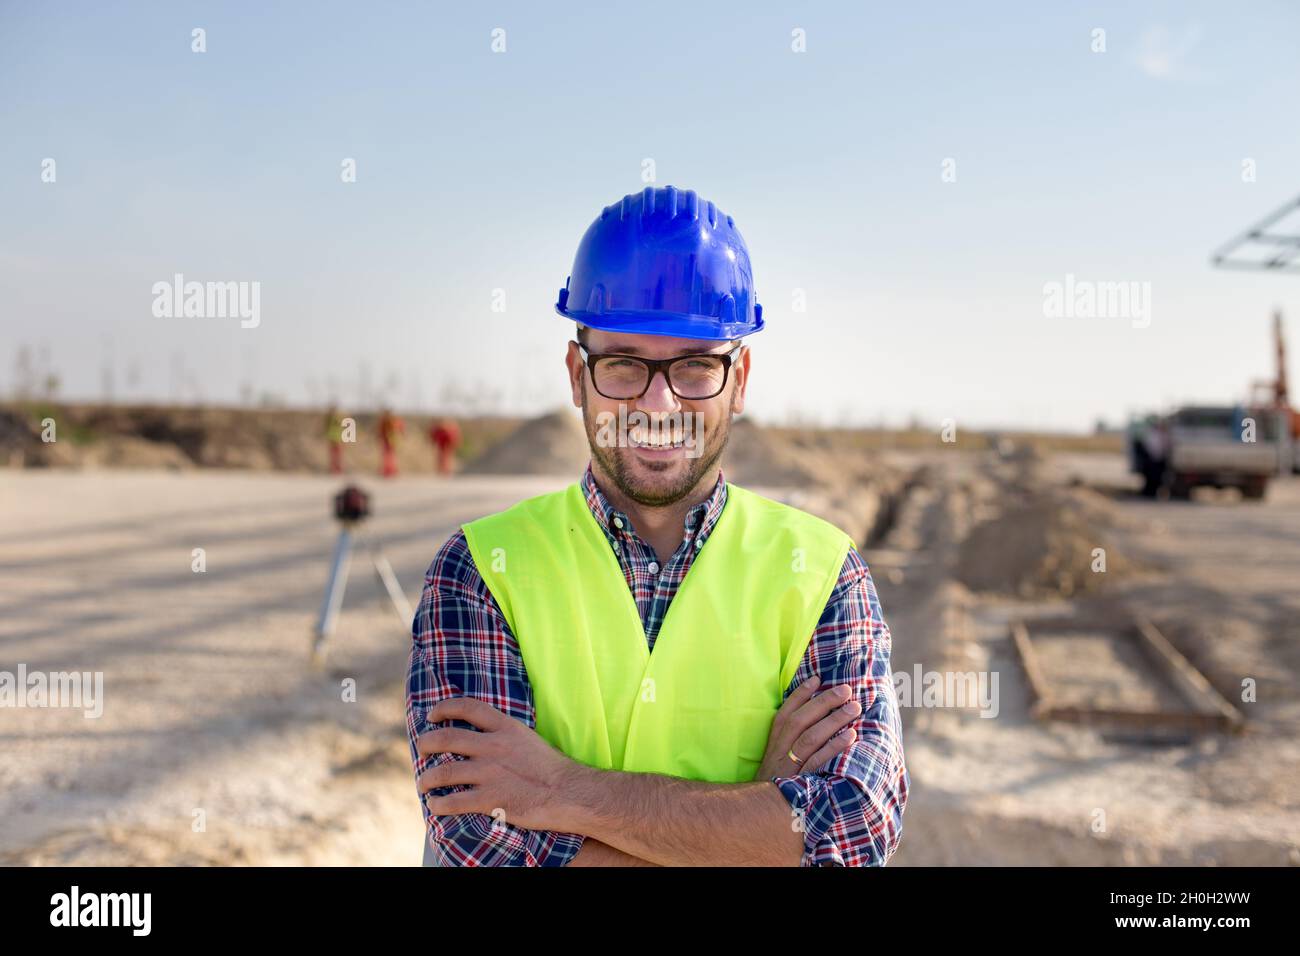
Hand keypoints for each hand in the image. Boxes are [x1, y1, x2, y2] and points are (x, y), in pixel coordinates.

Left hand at [415, 697, 578, 831]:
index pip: (468, 707)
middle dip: (427, 742)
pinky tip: (436, 806)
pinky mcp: (490, 799)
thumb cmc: (551, 769)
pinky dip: (439, 804)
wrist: (568, 793)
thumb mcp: (528, 739)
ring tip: (423, 783)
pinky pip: (454, 801)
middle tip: (422, 748)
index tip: (433, 715)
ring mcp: (490, 773)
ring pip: (444, 772)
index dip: (445, 708)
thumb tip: (483, 739)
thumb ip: (505, 736)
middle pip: (447, 737)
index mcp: (506, 728)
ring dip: (427, 778)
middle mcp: (493, 746)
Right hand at [756, 676, 860, 781]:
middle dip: (823, 702)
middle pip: (800, 722)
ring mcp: (789, 769)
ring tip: (853, 707)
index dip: (800, 695)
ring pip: (811, 738)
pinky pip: (819, 762)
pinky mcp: (800, 784)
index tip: (817, 679)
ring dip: (834, 720)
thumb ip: (788, 743)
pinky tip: (851, 735)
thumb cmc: (774, 788)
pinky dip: (835, 747)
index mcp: (772, 746)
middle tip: (846, 690)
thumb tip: (811, 718)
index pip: (785, 714)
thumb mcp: (775, 763)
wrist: (759, 819)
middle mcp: (778, 754)